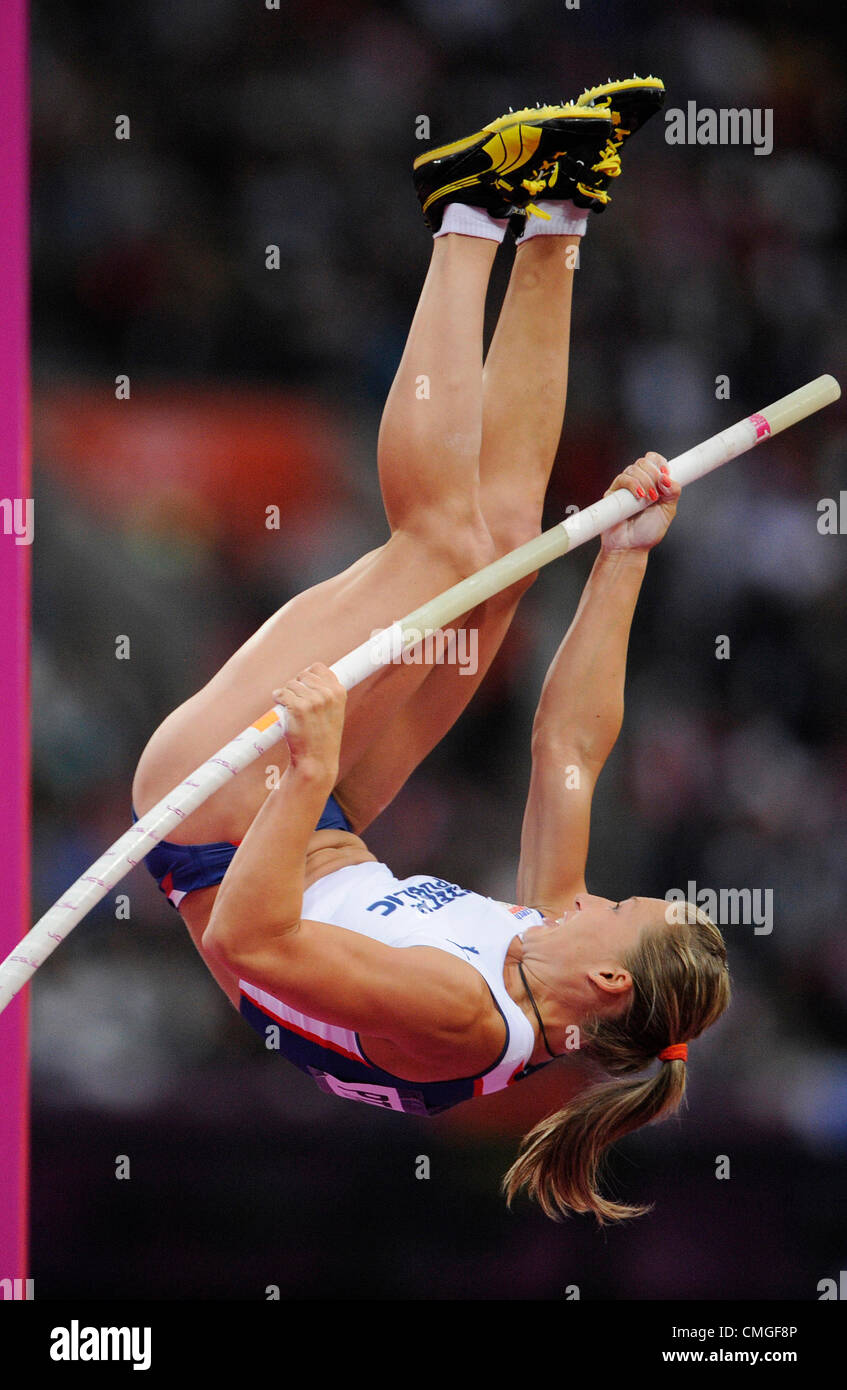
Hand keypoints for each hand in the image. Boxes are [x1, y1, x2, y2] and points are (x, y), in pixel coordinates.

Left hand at [272, 663, 346, 780]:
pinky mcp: (297, 708)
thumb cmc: (323, 737)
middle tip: (296, 702)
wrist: (317, 760)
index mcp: (339, 692)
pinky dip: (278, 699)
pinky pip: (281, 693)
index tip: (304, 687)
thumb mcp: (334, 712)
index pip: (319, 668)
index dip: (308, 676)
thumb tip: (309, 674)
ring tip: (292, 711)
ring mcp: (313, 700)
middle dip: (296, 685)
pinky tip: (282, 709)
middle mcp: (328, 694)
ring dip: (287, 695)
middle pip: (303, 674)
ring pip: (290, 684)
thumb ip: (326, 693)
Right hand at [601, 452, 680, 552]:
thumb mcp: (668, 511)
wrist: (630, 548)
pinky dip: (633, 485)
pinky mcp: (612, 494)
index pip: (653, 460)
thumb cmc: (647, 532)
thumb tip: (667, 478)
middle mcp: (637, 482)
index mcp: (651, 483)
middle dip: (653, 474)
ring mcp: (623, 487)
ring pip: (633, 469)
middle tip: (657, 493)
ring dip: (645, 481)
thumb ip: (673, 493)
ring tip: (649, 499)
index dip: (660, 463)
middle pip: (643, 462)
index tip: (666, 474)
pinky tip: (639, 497)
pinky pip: (622, 479)